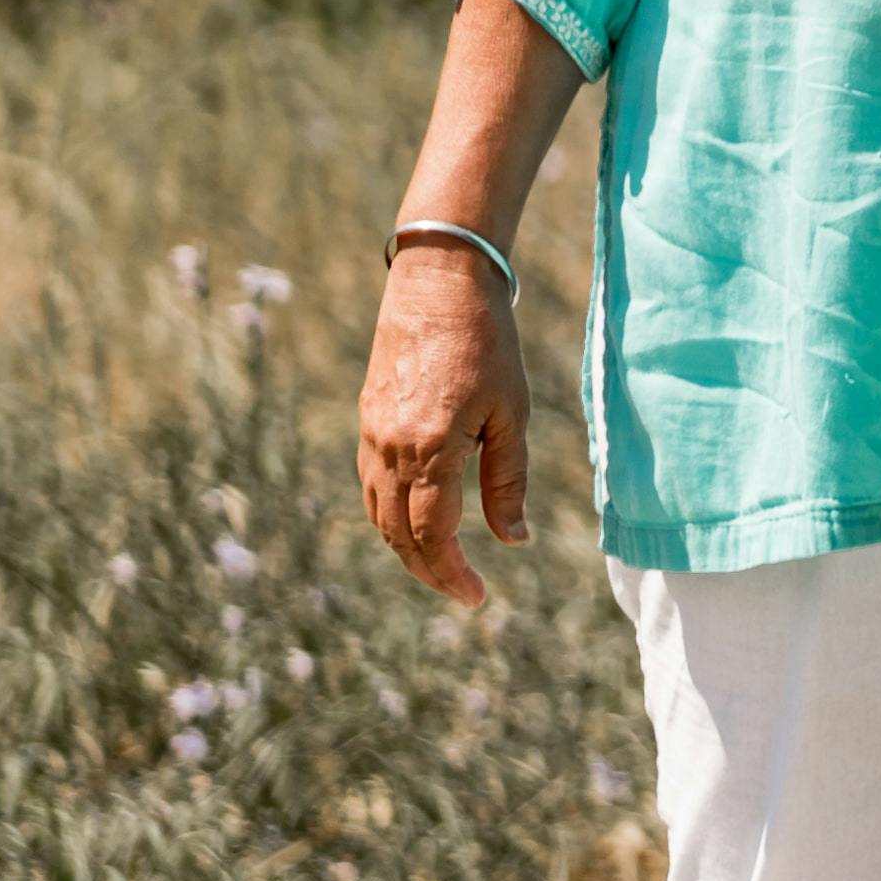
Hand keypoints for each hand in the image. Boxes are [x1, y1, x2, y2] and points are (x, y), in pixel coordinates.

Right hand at [357, 246, 528, 607]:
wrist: (438, 283)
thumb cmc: (487, 344)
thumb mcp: (511, 413)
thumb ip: (508, 480)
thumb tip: (513, 540)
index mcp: (429, 450)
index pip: (432, 535)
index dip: (451, 573)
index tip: (475, 597)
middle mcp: (389, 450)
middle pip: (398, 535)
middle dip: (429, 570)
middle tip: (464, 591)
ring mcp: (371, 436)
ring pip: (378, 514)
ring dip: (405, 548)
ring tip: (443, 564)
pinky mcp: (366, 421)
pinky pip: (371, 486)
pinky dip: (390, 515)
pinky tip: (417, 520)